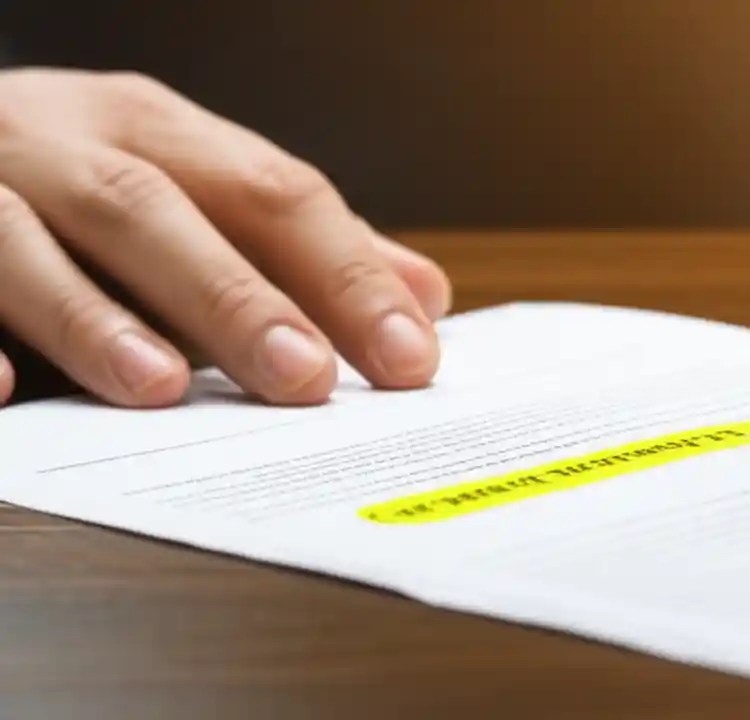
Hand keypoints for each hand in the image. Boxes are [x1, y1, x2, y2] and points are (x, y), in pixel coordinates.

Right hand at [0, 69, 450, 407]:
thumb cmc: (85, 180)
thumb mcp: (196, 190)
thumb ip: (301, 249)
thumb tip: (425, 297)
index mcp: (156, 130)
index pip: (273, 193)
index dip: (345, 275)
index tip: (410, 357)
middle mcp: (65, 143)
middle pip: (155, 211)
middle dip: (234, 296)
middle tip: (305, 378)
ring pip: (28, 241)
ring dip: (95, 317)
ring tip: (164, 386)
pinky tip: (1, 389)